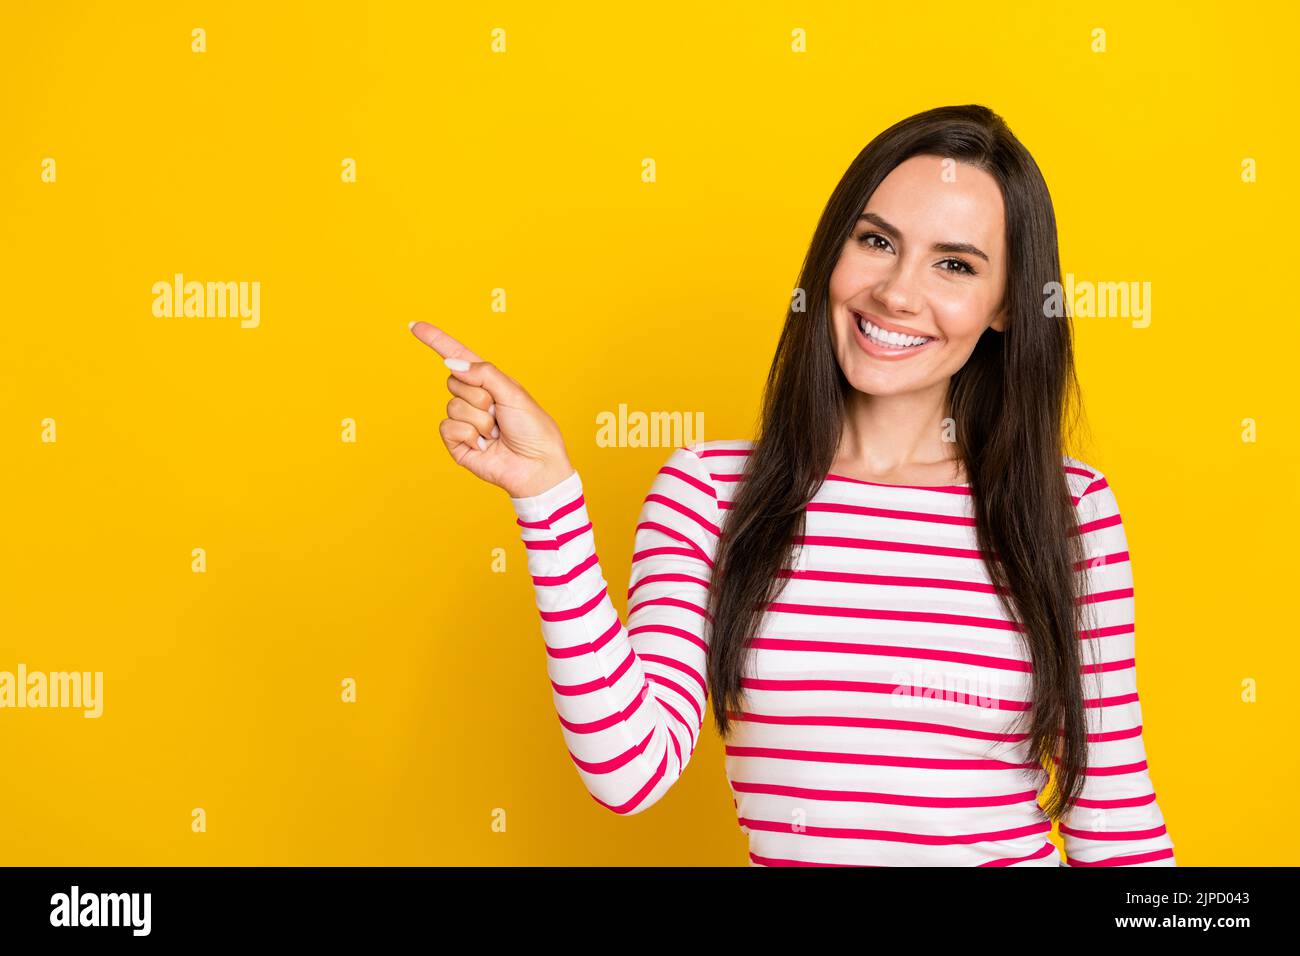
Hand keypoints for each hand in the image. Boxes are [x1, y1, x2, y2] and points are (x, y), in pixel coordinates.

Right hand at [409, 322, 575, 498]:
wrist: (536, 466)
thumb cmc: (533, 429)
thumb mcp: (513, 392)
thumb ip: (483, 373)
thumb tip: (450, 364)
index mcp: (488, 382)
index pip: (457, 357)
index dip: (437, 341)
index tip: (415, 326)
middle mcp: (473, 399)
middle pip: (454, 381)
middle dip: (480, 396)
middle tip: (500, 413)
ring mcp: (464, 421)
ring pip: (454, 406)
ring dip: (480, 420)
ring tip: (496, 433)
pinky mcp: (457, 443)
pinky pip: (449, 427)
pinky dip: (469, 436)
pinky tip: (484, 446)